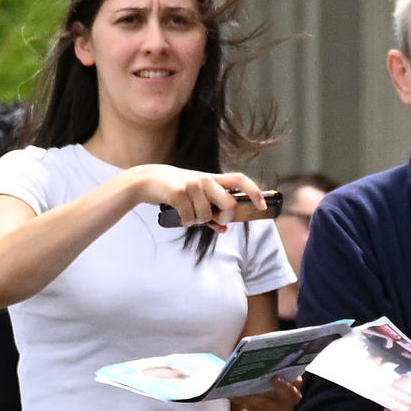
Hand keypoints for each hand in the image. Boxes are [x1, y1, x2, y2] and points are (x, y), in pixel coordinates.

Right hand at [126, 163, 270, 231]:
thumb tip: (224, 231)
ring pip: (207, 216)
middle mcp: (206, 180)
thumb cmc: (175, 190)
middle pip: (230, 205)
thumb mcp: (195, 197)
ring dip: (198, 222)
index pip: (240, 180)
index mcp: (213, 179)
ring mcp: (192, 185)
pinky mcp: (178, 193)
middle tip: (213, 220)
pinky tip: (180, 216)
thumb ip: (211, 213)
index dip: (254, 192)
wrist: (147, 180)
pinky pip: (190, 218)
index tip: (262, 205)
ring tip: (188, 214)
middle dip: (224, 219)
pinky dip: (186, 222)